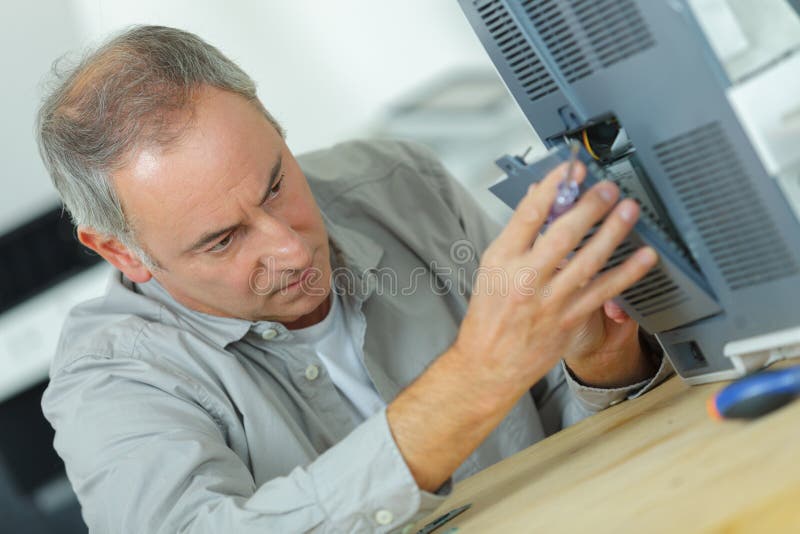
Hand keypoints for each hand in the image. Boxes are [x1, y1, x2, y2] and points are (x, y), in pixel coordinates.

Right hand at [451, 160, 657, 399]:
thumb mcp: (491, 268)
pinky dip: (627, 272)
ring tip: (628, 210)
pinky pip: (605, 291)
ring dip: (613, 232)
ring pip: (589, 260)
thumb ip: (517, 233)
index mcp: (502, 259)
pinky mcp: (570, 319)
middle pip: (563, 234)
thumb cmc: (489, 316)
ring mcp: (550, 300)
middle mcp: (525, 278)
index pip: (529, 214)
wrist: (489, 364)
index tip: (571, 168)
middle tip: (608, 189)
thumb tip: (538, 198)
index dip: (554, 186)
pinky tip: (644, 256)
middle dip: (590, 206)